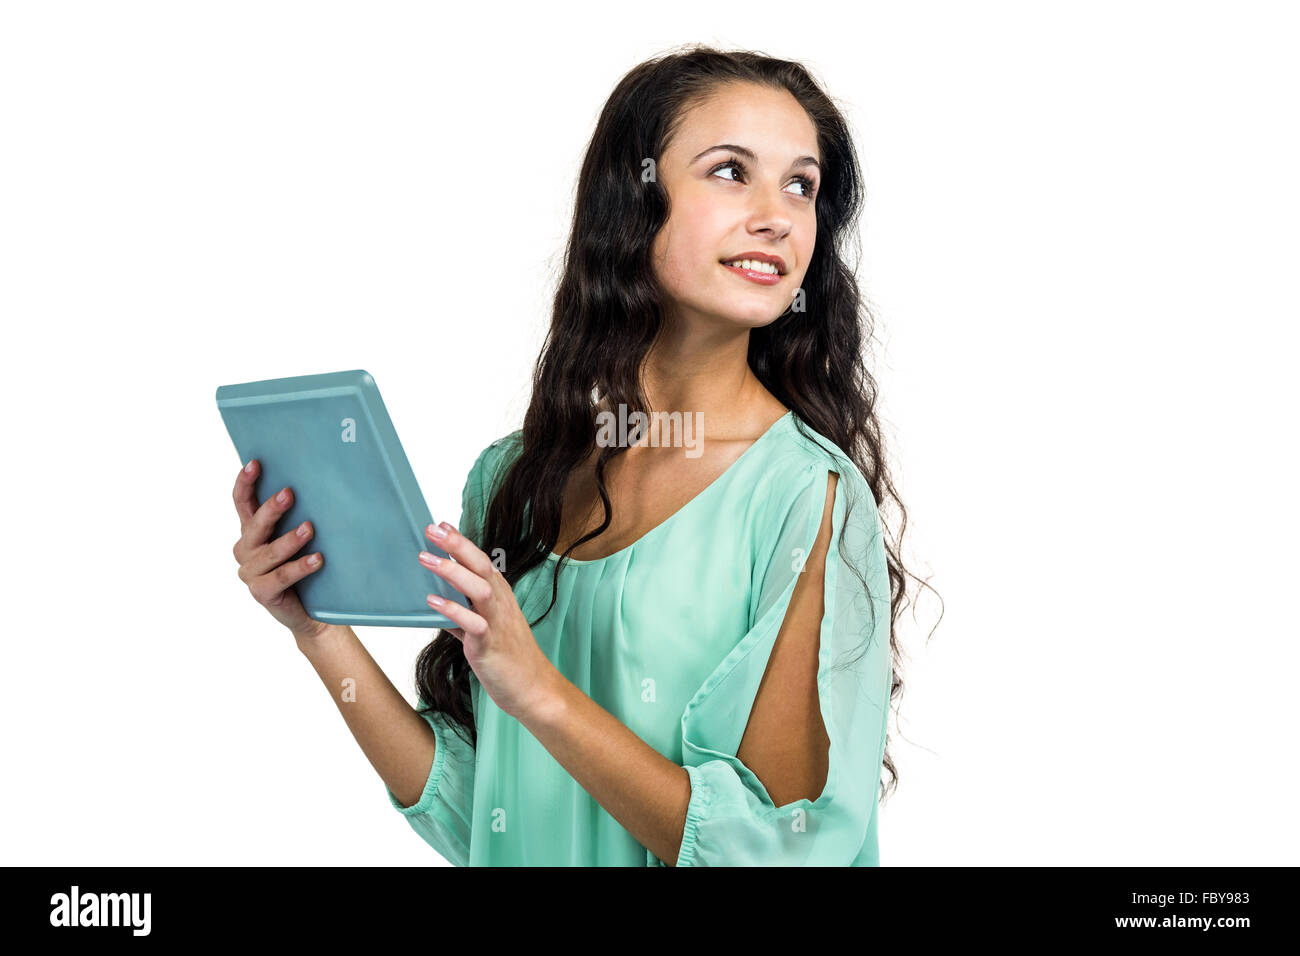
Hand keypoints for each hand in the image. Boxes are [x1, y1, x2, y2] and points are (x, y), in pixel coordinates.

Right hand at [231, 458, 327, 639]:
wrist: (311, 611)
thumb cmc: (306, 565)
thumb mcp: (300, 537)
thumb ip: (299, 514)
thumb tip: (323, 482)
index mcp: (251, 531)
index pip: (242, 503)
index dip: (245, 483)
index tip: (255, 463)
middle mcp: (246, 550)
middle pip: (254, 526)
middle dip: (271, 509)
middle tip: (289, 494)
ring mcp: (251, 573)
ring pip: (269, 552)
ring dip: (290, 539)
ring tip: (310, 528)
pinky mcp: (261, 593)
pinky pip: (281, 577)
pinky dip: (300, 567)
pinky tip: (318, 559)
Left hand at [418, 521, 557, 720]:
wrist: (532, 688)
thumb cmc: (507, 656)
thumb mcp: (483, 628)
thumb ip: (460, 613)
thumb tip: (434, 600)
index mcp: (500, 595)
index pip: (480, 560)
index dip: (461, 542)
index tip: (441, 524)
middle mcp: (501, 603)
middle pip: (481, 565)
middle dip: (456, 545)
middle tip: (432, 529)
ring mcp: (497, 622)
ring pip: (479, 588)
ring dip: (452, 571)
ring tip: (425, 559)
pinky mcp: (490, 644)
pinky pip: (472, 623)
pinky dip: (452, 610)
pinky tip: (432, 601)